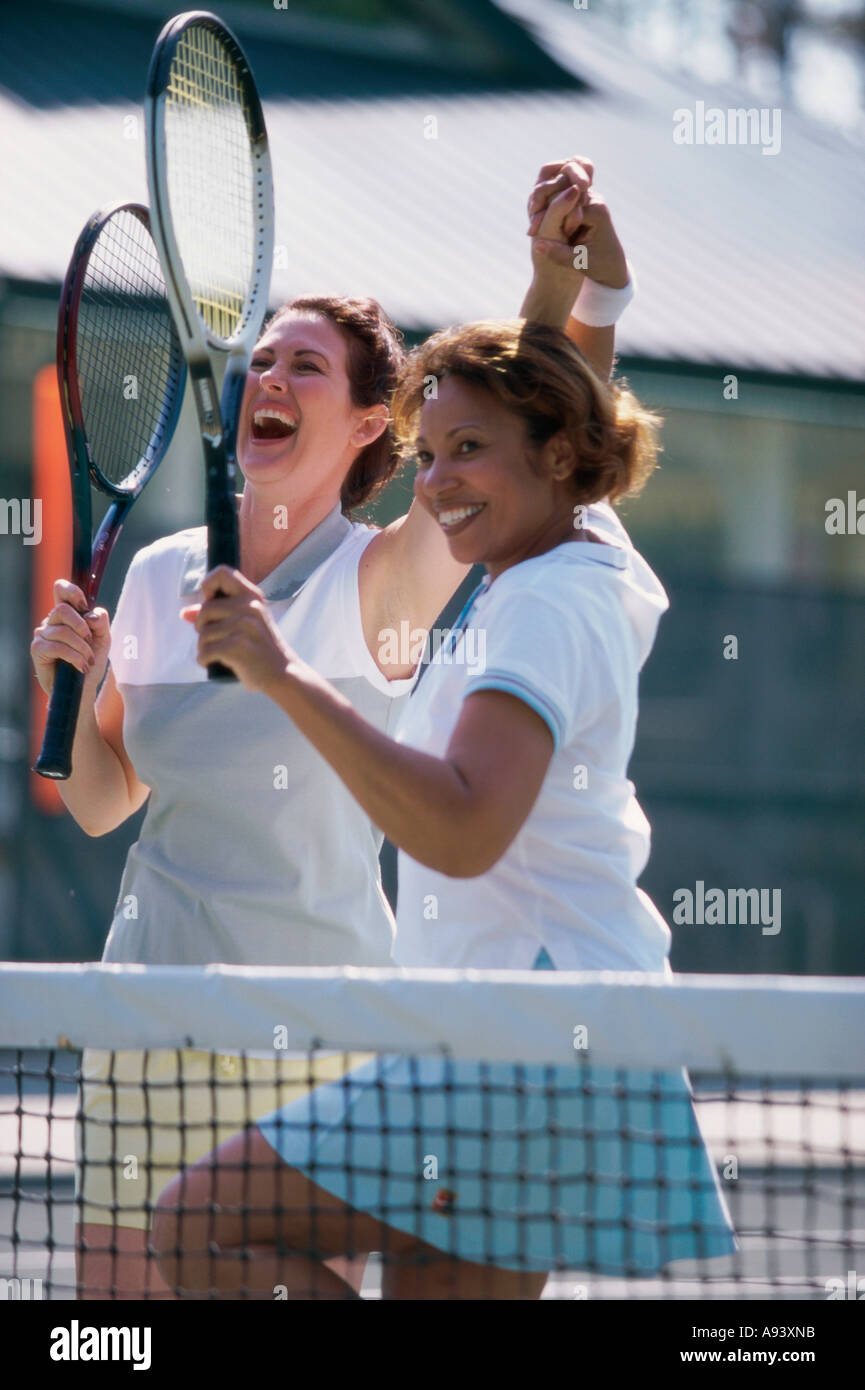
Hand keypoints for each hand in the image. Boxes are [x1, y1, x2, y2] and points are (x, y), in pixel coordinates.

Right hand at [31, 579, 109, 694]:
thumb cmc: (91, 661)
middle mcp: (52, 622)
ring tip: (88, 660)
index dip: (71, 591)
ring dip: (82, 648)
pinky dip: (74, 657)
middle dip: (81, 626)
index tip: (84, 604)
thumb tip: (91, 615)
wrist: (83, 687)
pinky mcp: (37, 649)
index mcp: (67, 615)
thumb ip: (101, 623)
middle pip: (62, 609)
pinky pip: (57, 646)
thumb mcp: (103, 640)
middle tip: (90, 640)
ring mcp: (42, 635)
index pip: (61, 590)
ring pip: (63, 631)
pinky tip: (82, 667)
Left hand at [181, 566, 295, 694]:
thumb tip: (184, 613)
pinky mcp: (238, 646)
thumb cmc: (260, 649)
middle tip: (213, 639)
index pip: (222, 573)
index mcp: (252, 596)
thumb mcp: (245, 625)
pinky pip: (205, 651)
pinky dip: (204, 660)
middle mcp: (250, 607)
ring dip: (203, 647)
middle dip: (202, 627)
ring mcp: (245, 626)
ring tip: (217, 654)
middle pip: (205, 609)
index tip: (211, 603)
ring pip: (203, 633)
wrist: (283, 674)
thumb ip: (217, 615)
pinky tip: (213, 663)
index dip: (208, 586)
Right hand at [527, 156, 627, 289]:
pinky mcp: (581, 203)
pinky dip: (548, 212)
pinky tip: (537, 226)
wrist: (613, 266)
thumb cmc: (600, 266)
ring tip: (532, 231)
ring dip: (544, 210)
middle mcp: (594, 200)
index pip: (566, 205)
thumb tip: (537, 246)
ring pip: (559, 195)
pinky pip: (560, 201)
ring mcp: (588, 199)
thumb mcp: (580, 263)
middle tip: (530, 232)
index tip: (536, 235)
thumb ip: (560, 254)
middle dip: (544, 211)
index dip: (549, 218)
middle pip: (561, 195)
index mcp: (597, 211)